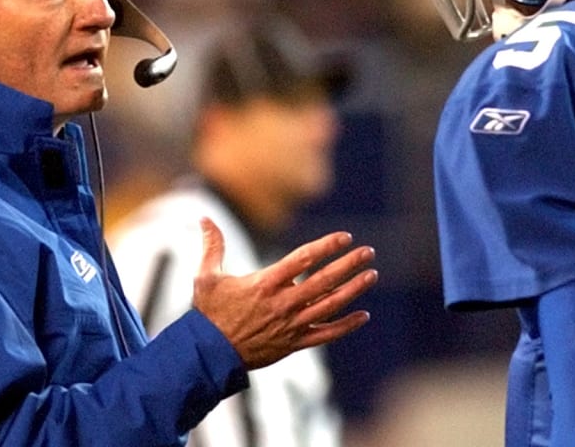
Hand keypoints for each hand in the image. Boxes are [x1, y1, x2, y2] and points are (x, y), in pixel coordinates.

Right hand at [192, 217, 376, 369]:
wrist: (208, 356)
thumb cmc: (208, 314)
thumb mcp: (206, 277)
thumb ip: (211, 245)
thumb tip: (203, 218)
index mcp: (265, 284)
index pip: (303, 259)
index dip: (327, 246)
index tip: (345, 237)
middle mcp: (283, 303)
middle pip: (324, 281)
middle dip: (348, 265)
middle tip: (368, 252)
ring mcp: (291, 325)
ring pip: (330, 306)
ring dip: (353, 290)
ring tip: (371, 275)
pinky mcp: (293, 344)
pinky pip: (326, 335)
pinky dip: (346, 326)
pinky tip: (364, 316)